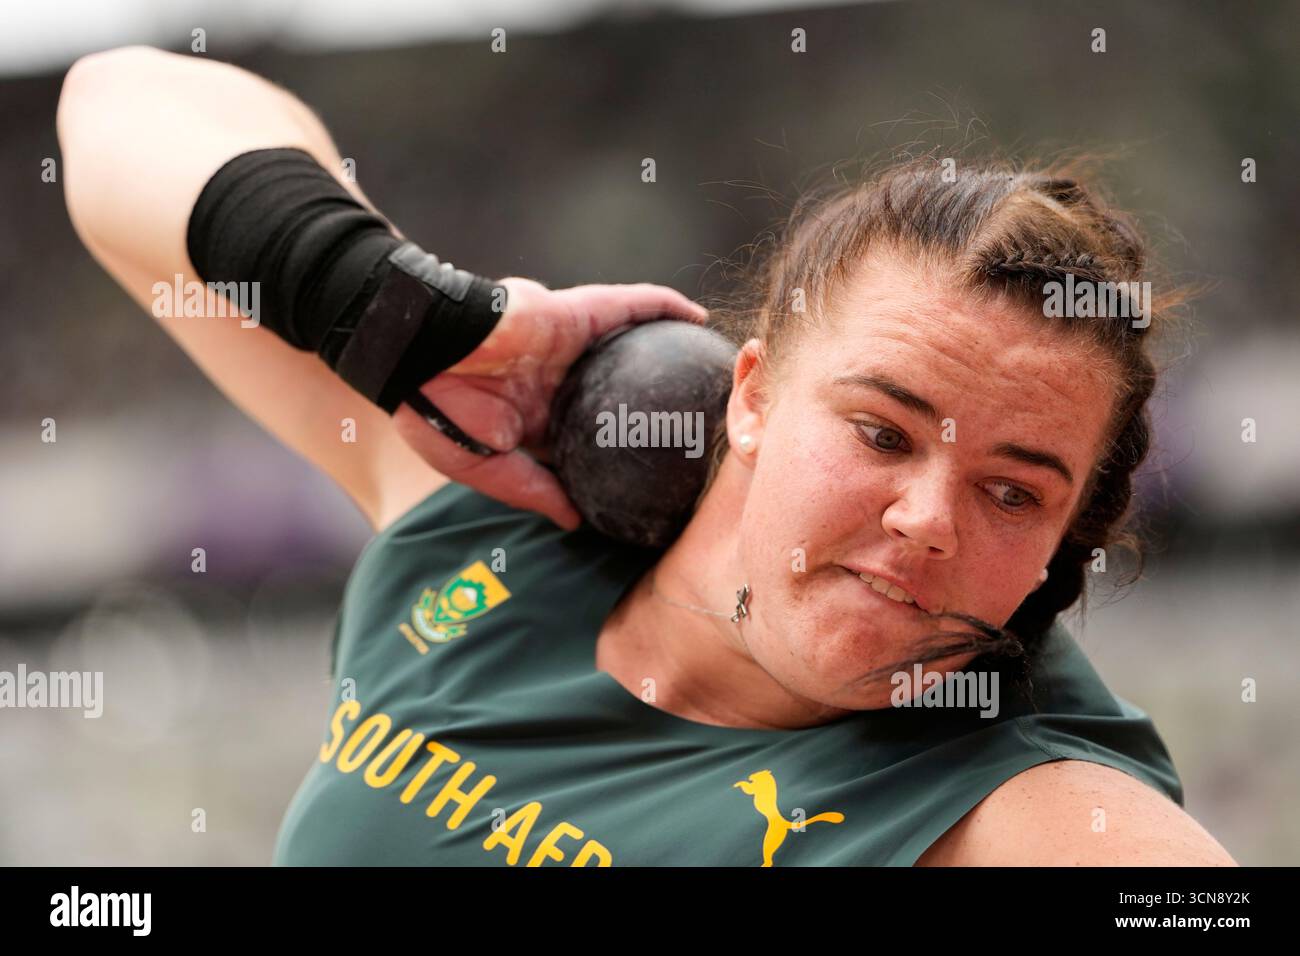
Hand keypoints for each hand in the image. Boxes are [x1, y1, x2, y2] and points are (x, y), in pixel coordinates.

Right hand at [392, 277, 709, 529]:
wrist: (414, 349)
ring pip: (630, 346)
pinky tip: (697, 318)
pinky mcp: (571, 313)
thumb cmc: (432, 410)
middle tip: (700, 425)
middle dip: (657, 407)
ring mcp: (566, 347)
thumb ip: (530, 489)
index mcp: (536, 420)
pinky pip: (626, 304)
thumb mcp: (479, 466)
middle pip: (621, 393)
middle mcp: (558, 382)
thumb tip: (576, 521)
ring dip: (669, 352)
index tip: (659, 476)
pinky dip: (661, 306)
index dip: (622, 455)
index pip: (590, 439)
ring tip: (712, 368)